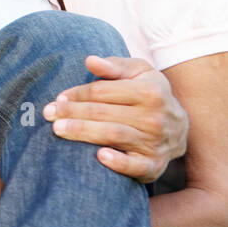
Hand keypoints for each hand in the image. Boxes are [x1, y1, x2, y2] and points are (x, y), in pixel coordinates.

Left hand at [42, 55, 187, 184]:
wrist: (180, 129)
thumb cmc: (150, 95)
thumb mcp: (139, 73)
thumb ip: (115, 66)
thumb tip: (90, 60)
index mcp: (150, 91)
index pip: (103, 91)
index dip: (78, 94)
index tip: (58, 98)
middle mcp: (154, 117)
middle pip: (104, 113)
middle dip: (73, 112)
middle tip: (48, 113)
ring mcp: (155, 142)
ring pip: (113, 134)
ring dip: (83, 132)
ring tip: (58, 129)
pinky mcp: (153, 165)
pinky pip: (136, 166)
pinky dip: (119, 163)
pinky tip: (99, 157)